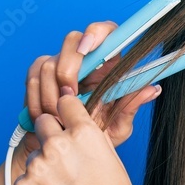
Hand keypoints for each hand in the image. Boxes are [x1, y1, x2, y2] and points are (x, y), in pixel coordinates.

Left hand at [12, 86, 158, 184]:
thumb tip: (74, 123)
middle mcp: (59, 145)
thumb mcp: (112, 162)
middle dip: (52, 139)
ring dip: (44, 171)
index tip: (69, 126)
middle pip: (43, 124)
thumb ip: (89, 140)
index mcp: (86, 134)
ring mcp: (38, 168)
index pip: (65, 103)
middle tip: (66, 168)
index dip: (67, 116)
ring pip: (34, 157)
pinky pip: (24, 183)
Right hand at [15, 22, 161, 173]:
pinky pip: (32, 77)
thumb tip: (152, 89)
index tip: (89, 48)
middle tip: (71, 97)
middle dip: (68, 68)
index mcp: (108, 65)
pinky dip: (36, 99)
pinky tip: (45, 117)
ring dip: (51, 93)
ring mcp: (59, 64)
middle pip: (73, 40)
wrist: (66, 153)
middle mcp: (84, 59)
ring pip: (48, 62)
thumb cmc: (96, 137)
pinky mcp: (38, 75)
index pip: (107, 31)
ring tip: (59, 117)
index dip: (97, 31)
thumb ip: (131, 107)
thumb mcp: (118, 127)